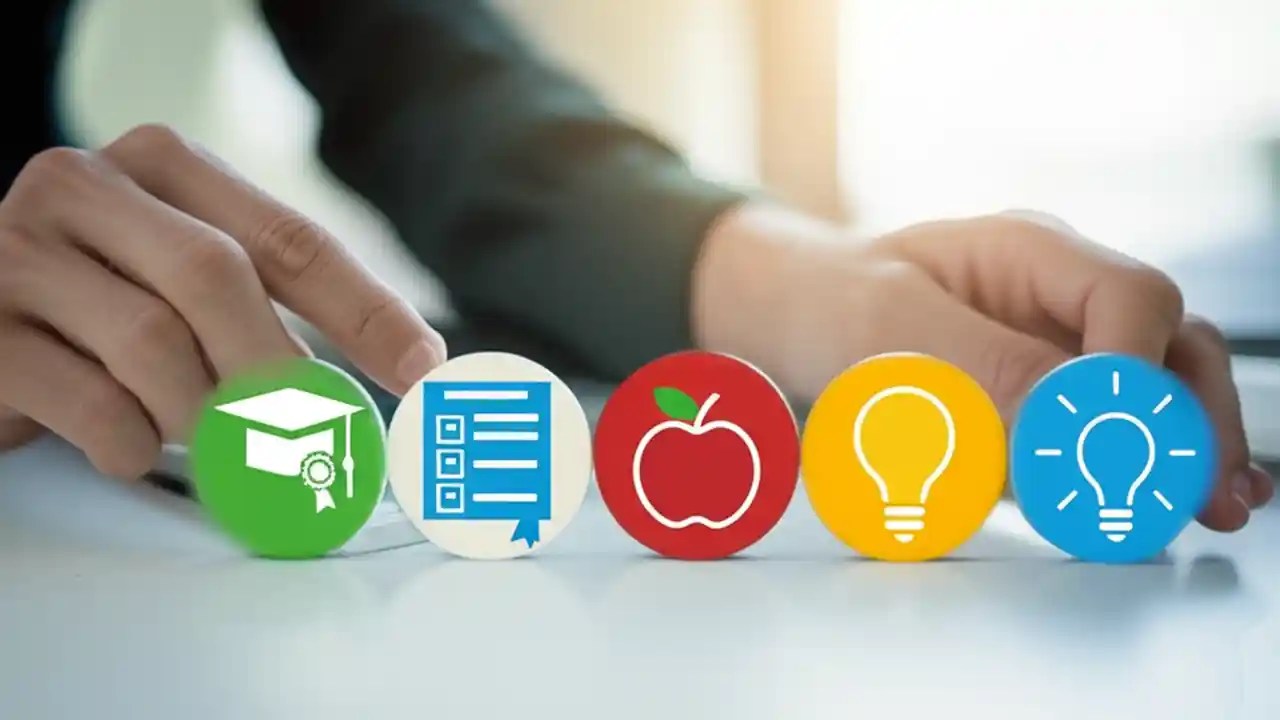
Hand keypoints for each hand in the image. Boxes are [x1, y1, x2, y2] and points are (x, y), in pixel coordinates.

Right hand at [0, 125, 445, 477]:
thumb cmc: (103, 306)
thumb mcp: (183, 278)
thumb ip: (272, 307)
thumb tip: (405, 372)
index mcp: (161, 163)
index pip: (289, 239)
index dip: (366, 311)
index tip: (424, 370)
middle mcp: (84, 186)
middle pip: (218, 278)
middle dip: (276, 371)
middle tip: (308, 433)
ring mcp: (17, 251)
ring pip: (154, 345)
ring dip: (200, 415)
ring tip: (199, 434)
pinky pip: (90, 404)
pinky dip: (134, 444)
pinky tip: (132, 445)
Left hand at [693, 203, 1272, 530]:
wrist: (798, 316)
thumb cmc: (832, 300)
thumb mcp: (887, 323)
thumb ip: (977, 362)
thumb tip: (1068, 420)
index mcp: (1028, 252)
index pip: (1127, 297)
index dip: (1133, 373)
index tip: (1113, 441)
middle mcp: (1062, 297)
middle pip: (1170, 342)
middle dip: (1190, 416)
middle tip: (1202, 490)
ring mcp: (1062, 347)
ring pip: (1161, 386)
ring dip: (1188, 445)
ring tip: (1215, 507)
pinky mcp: (1047, 402)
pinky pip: (1116, 427)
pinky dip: (1151, 462)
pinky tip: (1185, 501)